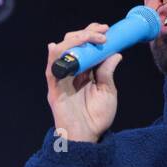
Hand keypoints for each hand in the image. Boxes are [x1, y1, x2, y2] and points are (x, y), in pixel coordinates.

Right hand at [45, 23, 122, 143]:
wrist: (88, 137)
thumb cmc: (97, 117)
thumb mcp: (108, 91)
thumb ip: (108, 72)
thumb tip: (116, 53)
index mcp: (84, 71)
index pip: (84, 46)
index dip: (91, 34)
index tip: (106, 29)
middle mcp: (71, 71)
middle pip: (71, 44)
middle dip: (85, 33)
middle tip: (102, 32)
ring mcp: (61, 79)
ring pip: (60, 51)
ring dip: (75, 41)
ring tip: (91, 38)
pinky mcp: (54, 89)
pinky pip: (50, 70)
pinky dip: (53, 57)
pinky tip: (56, 47)